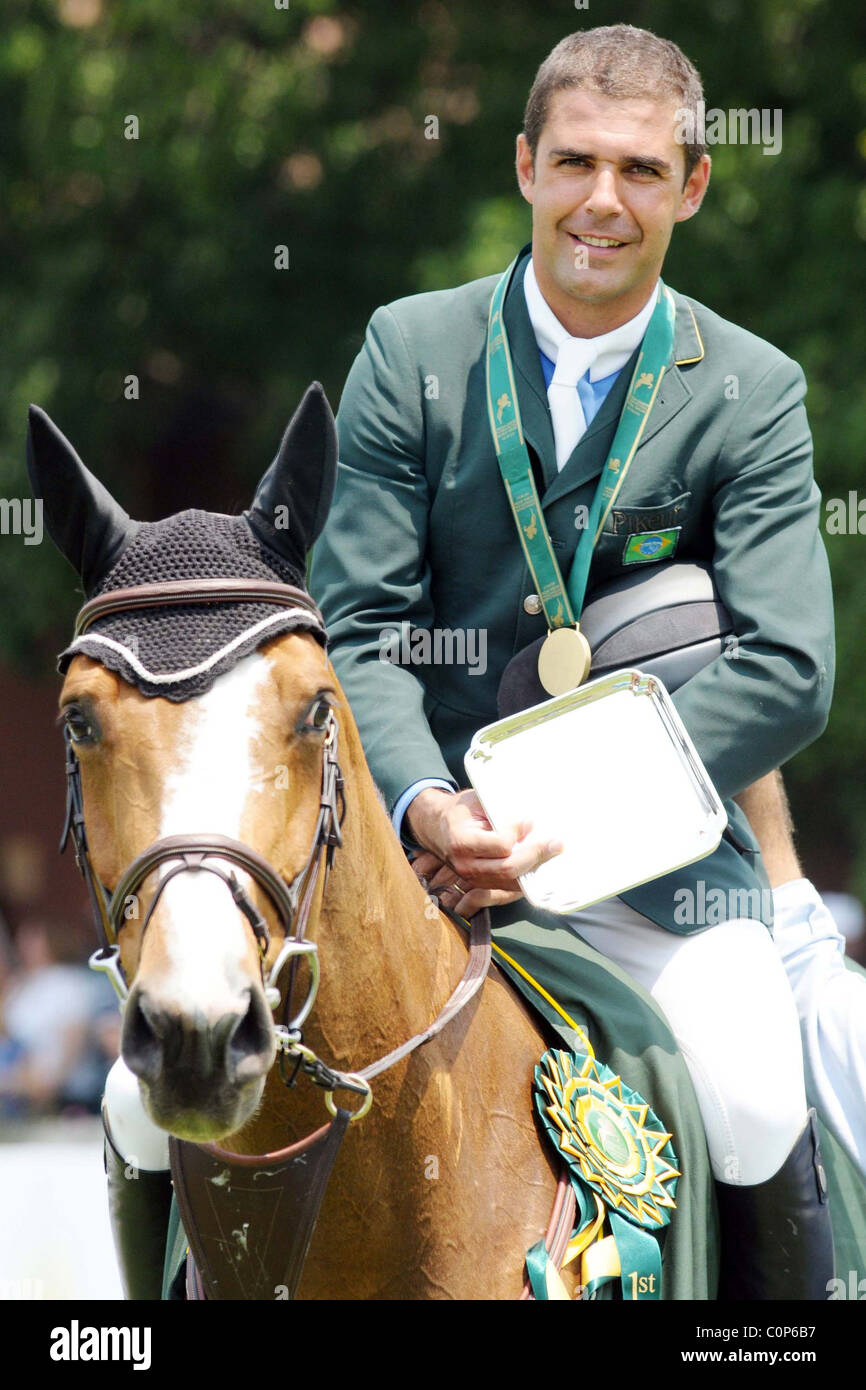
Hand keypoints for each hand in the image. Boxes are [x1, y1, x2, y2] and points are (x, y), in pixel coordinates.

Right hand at [406, 787, 561, 917]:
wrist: (438, 826)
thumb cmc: (461, 810)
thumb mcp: (476, 800)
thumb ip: (499, 810)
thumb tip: (530, 821)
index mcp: (461, 842)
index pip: (500, 845)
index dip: (518, 833)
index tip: (528, 821)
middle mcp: (465, 865)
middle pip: (507, 869)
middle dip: (535, 856)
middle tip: (555, 843)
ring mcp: (472, 879)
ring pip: (511, 882)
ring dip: (535, 868)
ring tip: (552, 852)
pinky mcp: (481, 885)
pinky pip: (509, 887)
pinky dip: (527, 877)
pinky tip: (540, 863)